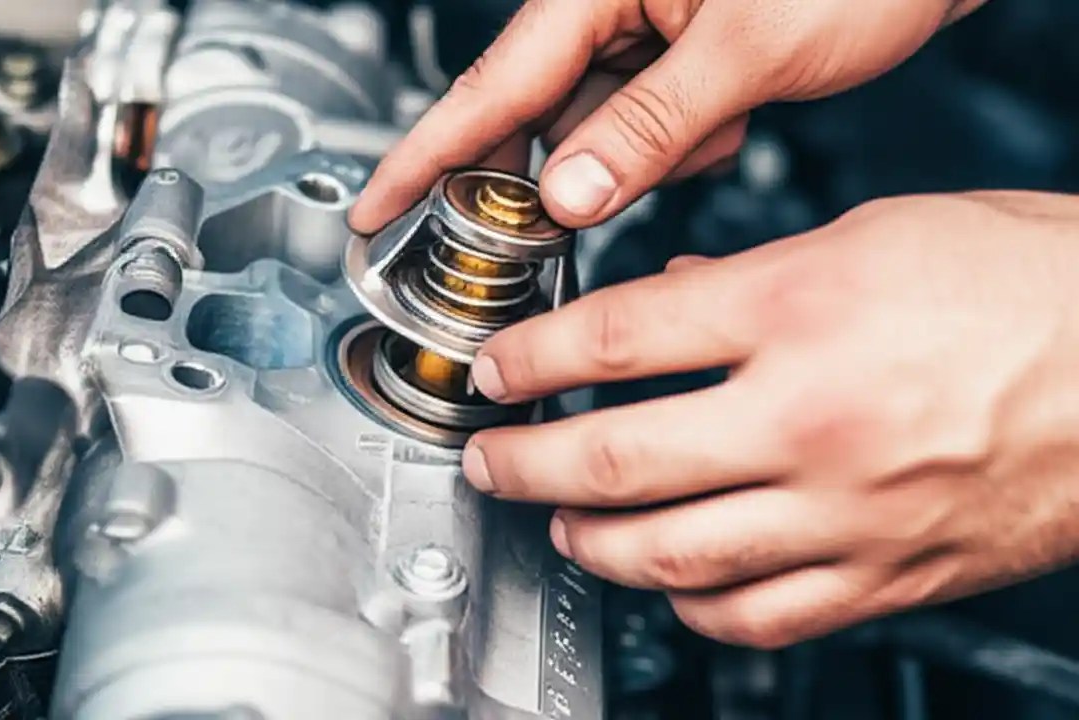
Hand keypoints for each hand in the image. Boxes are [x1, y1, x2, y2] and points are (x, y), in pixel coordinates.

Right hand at [350, 0, 985, 233]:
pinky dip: (677, 143)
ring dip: (638, 157)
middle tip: (557, 222)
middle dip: (554, 173)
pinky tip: (727, 119)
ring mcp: (645, 31)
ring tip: (712, 123)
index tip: (373, 208)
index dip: (423, 157)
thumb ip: (646, 128)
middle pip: (534, 114)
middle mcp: (609, 6)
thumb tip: (568, 195)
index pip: (486, 87)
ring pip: (597, 129)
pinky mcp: (681, 54)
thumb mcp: (746, 49)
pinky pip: (644, 124)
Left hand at [461, 192, 1078, 647]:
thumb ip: (746, 278)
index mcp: (802, 309)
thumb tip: (657, 306)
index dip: (528, 358)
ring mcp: (848, 511)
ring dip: (591, 543)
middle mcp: (813, 418)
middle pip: (615, 458)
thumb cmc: (1029, 284)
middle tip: (490, 459)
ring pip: (672, 556)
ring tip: (560, 524)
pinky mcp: (885, 573)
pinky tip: (670, 589)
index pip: (614, 340)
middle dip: (522, 464)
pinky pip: (760, 617)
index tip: (494, 371)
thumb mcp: (871, 236)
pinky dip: (694, 608)